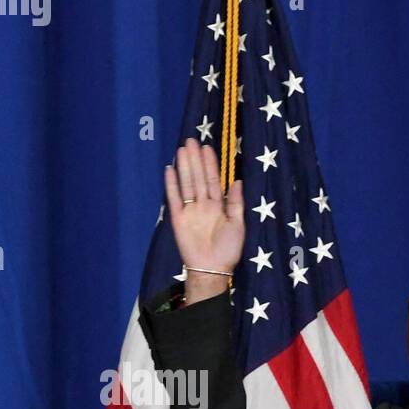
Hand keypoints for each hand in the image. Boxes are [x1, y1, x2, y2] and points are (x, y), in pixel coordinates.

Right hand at [164, 137, 243, 302]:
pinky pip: (173, 198)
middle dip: (195, 160)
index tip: (207, 147)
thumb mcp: (238, 224)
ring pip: (186, 183)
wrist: (213, 268)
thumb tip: (237, 180)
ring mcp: (190, 210)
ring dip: (184, 167)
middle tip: (191, 141)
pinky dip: (171, 184)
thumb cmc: (229, 249)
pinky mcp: (178, 218)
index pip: (213, 180)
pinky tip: (170, 169)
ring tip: (182, 149)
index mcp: (219, 206)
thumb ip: (236, 202)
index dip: (211, 164)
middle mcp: (203, 205)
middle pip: (198, 178)